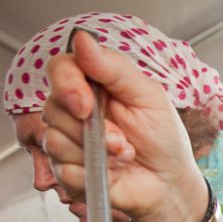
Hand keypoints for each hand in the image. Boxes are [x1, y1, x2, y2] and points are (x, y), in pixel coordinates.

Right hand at [41, 31, 209, 221]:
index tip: (87, 105)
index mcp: (92, 85)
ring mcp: (68, 142)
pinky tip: (112, 173)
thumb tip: (82, 39)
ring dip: (97, 154)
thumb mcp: (148, 95)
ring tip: (123, 156)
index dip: (67, 85)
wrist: (170, 182)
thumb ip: (114, 68)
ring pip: (55, 141)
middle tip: (123, 140)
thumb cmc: (162, 138)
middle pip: (52, 108)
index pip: (59, 69)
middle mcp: (74, 111)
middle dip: (92, 130)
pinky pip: (62, 171)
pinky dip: (91, 175)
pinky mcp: (68, 173)